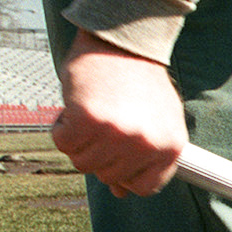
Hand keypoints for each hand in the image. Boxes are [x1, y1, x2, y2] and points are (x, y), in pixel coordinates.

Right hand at [52, 29, 187, 196]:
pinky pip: (63, 142)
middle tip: (104, 122)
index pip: (143, 187)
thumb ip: (144, 158)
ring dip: (79, 141)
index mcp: (170, 147)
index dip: (124, 174)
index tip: (117, 155)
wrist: (124, 40)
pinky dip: (62, 127)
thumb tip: (121, 192)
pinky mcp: (88, 119)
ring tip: (92, 112)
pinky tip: (74, 107)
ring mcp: (117, 133)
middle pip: (108, 176)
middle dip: (99, 153)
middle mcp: (146, 144)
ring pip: (82, 162)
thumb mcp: (156, 121)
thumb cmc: (140, 81)